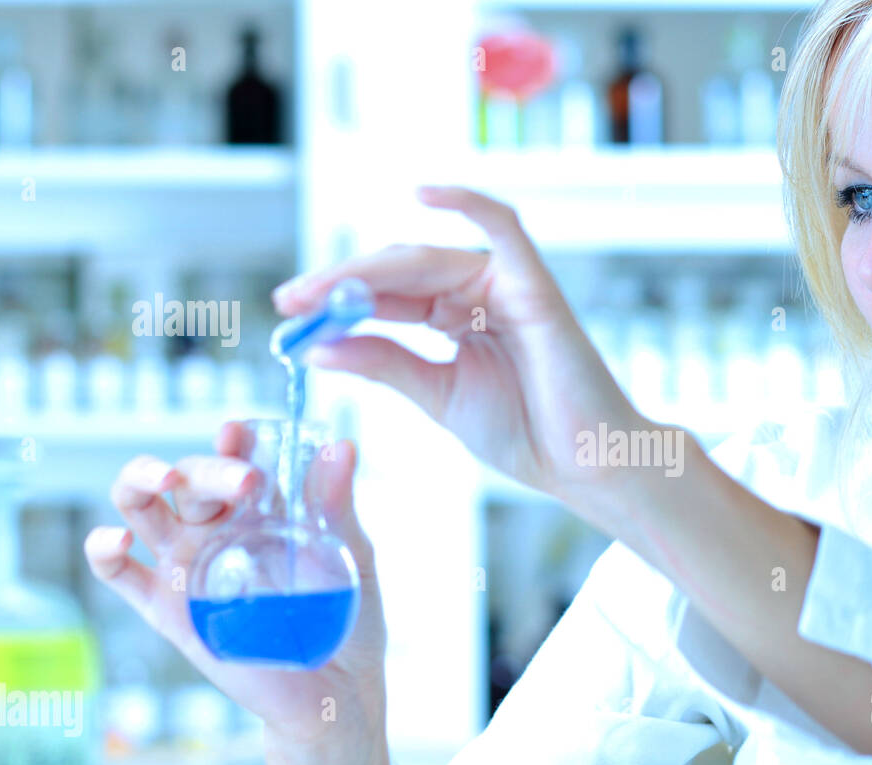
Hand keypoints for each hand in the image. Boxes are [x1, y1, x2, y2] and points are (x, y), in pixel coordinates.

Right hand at [83, 420, 387, 745]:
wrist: (335, 691)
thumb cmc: (347, 619)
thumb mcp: (352, 557)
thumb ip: (338, 505)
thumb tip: (342, 447)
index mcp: (260, 509)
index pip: (234, 458)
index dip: (230, 441)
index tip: (238, 433)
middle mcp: (216, 527)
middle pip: (189, 477)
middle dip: (209, 469)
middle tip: (245, 483)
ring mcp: (186, 564)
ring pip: (139, 504)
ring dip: (139, 480)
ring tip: (161, 479)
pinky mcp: (165, 608)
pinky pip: (117, 573)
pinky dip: (104, 548)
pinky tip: (119, 540)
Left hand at [272, 184, 654, 517]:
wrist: (584, 464)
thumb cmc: (527, 434)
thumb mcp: (437, 395)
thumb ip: (383, 364)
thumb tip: (316, 347)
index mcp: (455, 319)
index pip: (385, 298)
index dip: (334, 301)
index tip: (286, 313)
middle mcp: (477, 294)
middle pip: (396, 273)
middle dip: (340, 284)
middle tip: (292, 300)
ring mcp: (507, 284)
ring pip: (426, 257)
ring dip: (368, 270)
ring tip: (321, 289)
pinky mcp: (533, 284)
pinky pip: (502, 226)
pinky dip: (467, 200)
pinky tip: (422, 192)